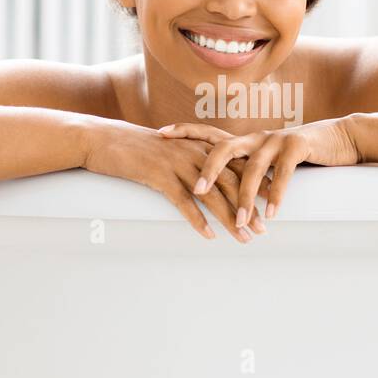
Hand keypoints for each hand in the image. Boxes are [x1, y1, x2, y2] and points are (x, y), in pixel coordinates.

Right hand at [81, 118, 268, 241]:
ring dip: (229, 218)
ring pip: (211, 194)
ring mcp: (178, 162)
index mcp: (200, 145)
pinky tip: (207, 236)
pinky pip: (182, 201)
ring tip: (242, 237)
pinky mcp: (159, 174)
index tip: (273, 203)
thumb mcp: (170, 151)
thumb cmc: (136, 149)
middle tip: (263, 228)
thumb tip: (207, 182)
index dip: (256, 184)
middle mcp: (194, 152)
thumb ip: (191, 162)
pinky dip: (196, 219)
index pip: (236, 166)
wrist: (104, 139)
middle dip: (249, 207)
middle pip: (230, 181)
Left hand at [158, 117, 360, 226]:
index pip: (208, 132)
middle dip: (208, 170)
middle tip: (196, 191)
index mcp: (245, 140)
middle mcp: (256, 137)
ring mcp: (276, 140)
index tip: (160, 133)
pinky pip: (283, 173)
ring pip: (253, 168)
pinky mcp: (298, 146)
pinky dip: (276, 195)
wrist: (336, 139)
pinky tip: (271, 213)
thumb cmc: (297, 155)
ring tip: (239, 222)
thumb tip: (219, 189)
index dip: (184, 130)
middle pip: (223, 148)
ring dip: (245, 198)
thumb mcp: (267, 160)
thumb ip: (245, 169)